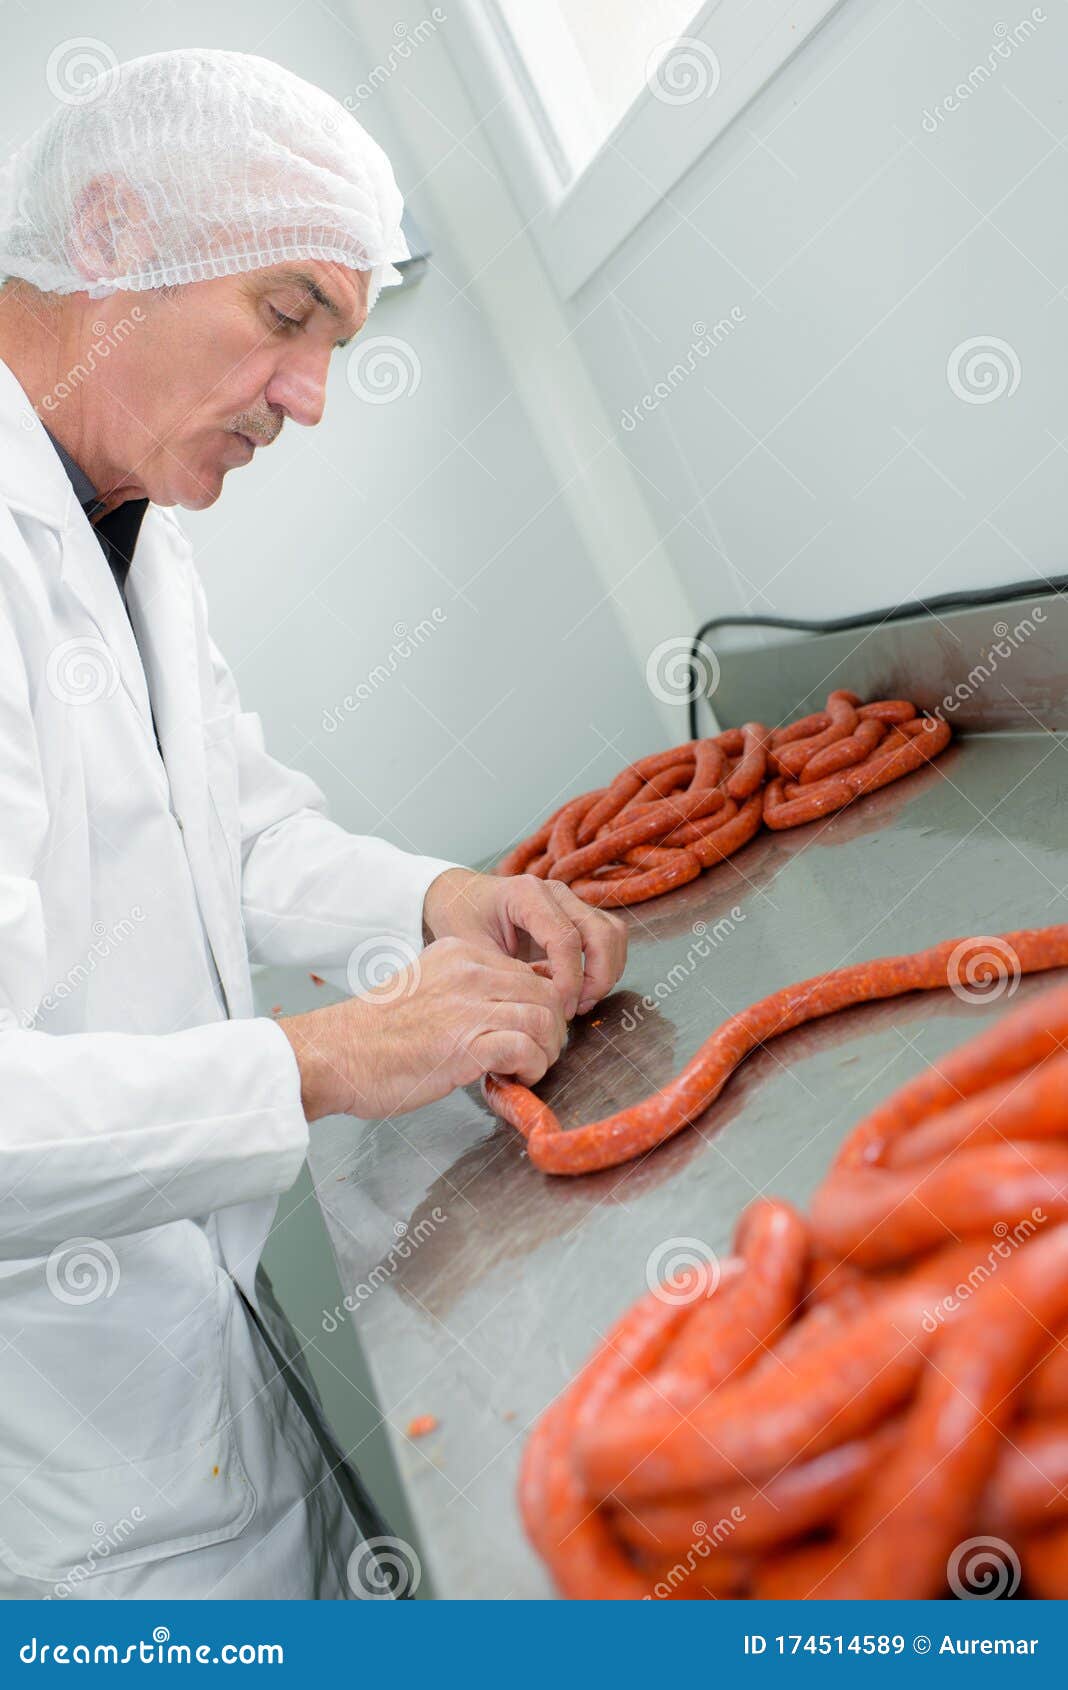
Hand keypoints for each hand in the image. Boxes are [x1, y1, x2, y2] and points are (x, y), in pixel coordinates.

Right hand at [277, 936, 568, 1121]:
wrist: (334, 1055)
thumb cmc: (375, 1034)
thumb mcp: (427, 989)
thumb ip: (467, 992)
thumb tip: (510, 1013)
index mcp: (461, 952)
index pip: (530, 971)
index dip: (540, 1007)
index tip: (527, 1033)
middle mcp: (470, 970)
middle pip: (548, 992)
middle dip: (552, 1029)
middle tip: (535, 1055)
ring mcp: (469, 1004)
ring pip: (546, 1018)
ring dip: (546, 1051)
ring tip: (526, 1069)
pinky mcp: (467, 1043)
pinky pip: (527, 1049)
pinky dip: (531, 1069)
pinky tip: (512, 1080)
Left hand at [421, 866, 627, 1019]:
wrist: (458, 899)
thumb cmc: (460, 920)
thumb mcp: (470, 949)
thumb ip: (505, 973)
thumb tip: (540, 1003)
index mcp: (526, 894)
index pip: (566, 939)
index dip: (570, 980)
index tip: (560, 1009)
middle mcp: (555, 892)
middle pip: (602, 933)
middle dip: (598, 978)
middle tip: (575, 1009)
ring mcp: (570, 901)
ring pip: (612, 934)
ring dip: (605, 972)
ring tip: (578, 1002)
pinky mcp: (577, 915)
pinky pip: (606, 938)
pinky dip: (602, 967)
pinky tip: (575, 989)